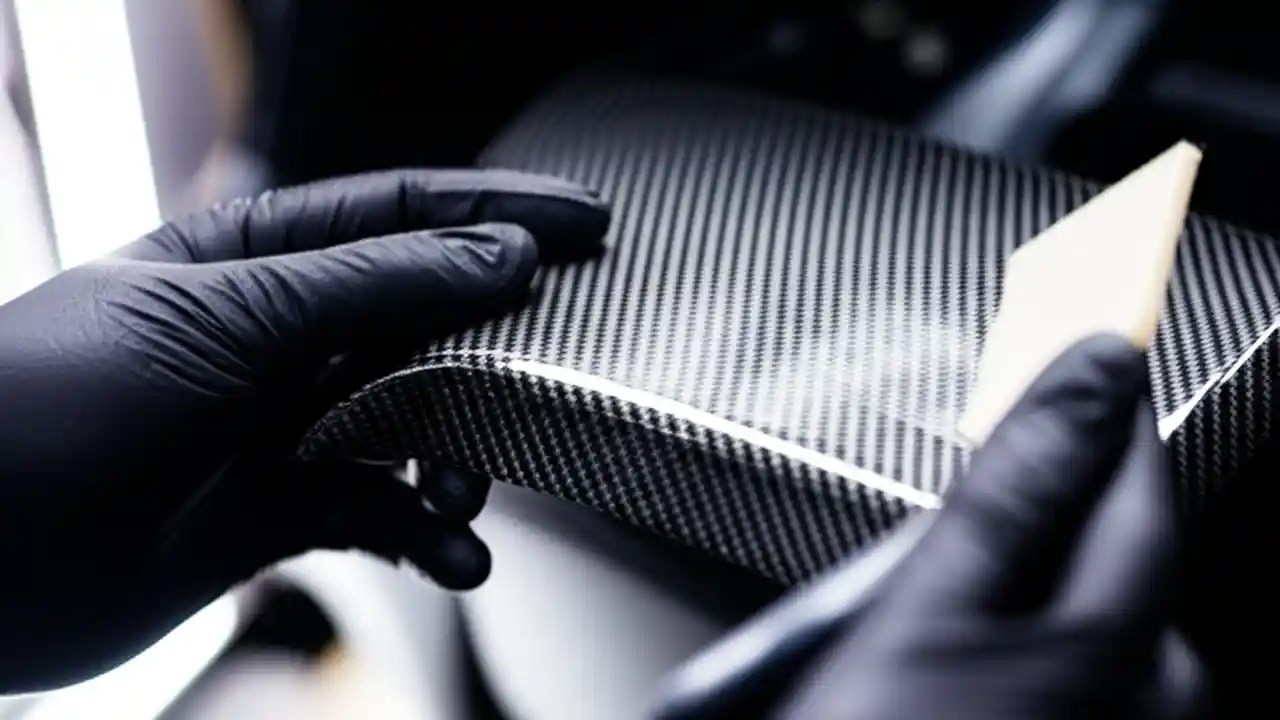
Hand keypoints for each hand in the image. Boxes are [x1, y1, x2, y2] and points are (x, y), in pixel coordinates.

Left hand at [0, 169, 608, 690]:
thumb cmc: (47, 403)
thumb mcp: (218, 317)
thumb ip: (369, 287)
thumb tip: (501, 253)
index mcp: (253, 256)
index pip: (403, 213)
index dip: (500, 210)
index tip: (591, 224)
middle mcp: (277, 335)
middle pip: (423, 321)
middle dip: (494, 348)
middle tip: (559, 371)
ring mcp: (282, 425)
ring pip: (413, 425)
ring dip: (459, 456)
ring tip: (468, 486)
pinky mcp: (281, 511)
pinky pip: (382, 514)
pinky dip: (426, 535)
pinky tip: (453, 556)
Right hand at [779, 336, 1206, 719]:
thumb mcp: (927, 613)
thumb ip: (1014, 489)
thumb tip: (1089, 373)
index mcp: (1118, 640)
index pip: (1130, 473)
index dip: (1097, 399)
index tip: (1082, 327)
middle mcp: (1147, 693)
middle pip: (1108, 544)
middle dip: (1046, 501)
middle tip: (962, 497)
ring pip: (1081, 607)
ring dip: (1022, 574)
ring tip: (930, 605)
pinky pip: (1063, 660)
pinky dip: (1016, 630)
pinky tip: (951, 664)